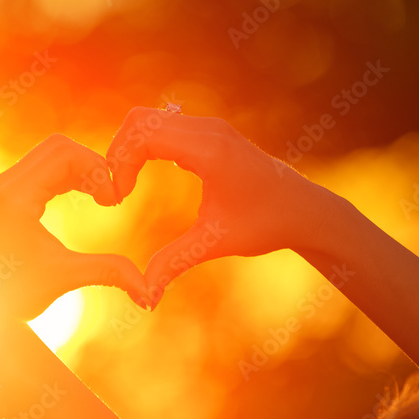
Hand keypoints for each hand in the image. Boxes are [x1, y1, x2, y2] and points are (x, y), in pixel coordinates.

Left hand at [0, 134, 147, 321]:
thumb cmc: (11, 297)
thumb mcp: (63, 279)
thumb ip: (108, 274)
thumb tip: (149, 293)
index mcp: (16, 198)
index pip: (65, 154)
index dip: (99, 170)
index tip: (114, 200)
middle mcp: (4, 185)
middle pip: (59, 147)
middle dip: (92, 165)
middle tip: (110, 197)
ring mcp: (0, 187)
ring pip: (50, 154)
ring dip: (81, 170)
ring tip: (102, 198)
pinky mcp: (2, 194)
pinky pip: (40, 167)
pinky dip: (67, 176)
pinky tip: (85, 197)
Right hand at [106, 107, 338, 303]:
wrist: (303, 210)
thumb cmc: (264, 225)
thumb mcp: (214, 244)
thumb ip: (173, 263)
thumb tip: (143, 298)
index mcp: (209, 150)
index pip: (142, 133)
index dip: (119, 162)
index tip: (119, 198)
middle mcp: (208, 129)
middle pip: (139, 119)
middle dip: (117, 152)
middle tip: (115, 191)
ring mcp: (209, 127)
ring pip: (149, 120)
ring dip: (129, 150)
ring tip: (124, 187)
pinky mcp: (209, 133)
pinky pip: (163, 127)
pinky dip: (144, 148)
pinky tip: (141, 178)